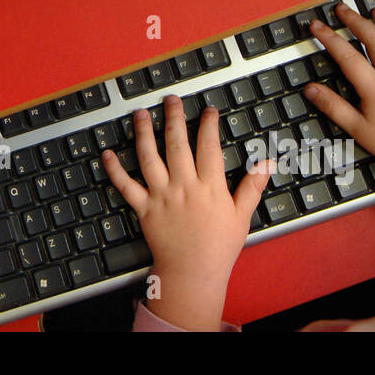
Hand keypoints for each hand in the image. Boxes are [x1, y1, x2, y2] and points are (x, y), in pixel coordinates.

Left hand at [102, 95, 270, 330]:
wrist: (193, 274)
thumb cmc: (218, 247)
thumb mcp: (242, 216)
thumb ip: (252, 187)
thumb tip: (267, 163)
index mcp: (210, 187)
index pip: (209, 147)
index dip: (208, 125)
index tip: (208, 111)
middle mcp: (184, 187)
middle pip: (177, 145)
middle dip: (174, 119)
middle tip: (171, 100)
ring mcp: (161, 197)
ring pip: (150, 158)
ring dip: (144, 133)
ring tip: (141, 114)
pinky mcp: (144, 209)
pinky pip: (126, 186)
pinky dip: (114, 170)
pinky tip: (107, 154)